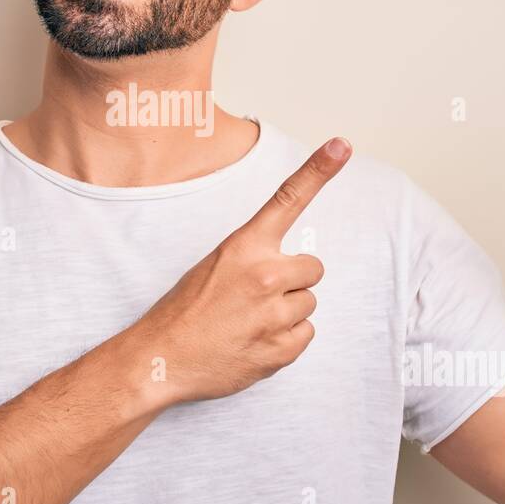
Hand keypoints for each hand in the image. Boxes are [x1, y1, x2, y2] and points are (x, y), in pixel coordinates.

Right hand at [131, 137, 351, 403]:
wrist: (162, 358)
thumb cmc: (185, 309)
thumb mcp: (214, 265)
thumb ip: (254, 258)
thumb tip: (291, 267)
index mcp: (244, 247)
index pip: (287, 199)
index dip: (319, 170)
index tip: (343, 145)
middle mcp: (264, 276)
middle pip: (313, 268)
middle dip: (294, 280)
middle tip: (260, 296)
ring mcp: (274, 314)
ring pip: (310, 304)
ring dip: (288, 312)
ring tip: (251, 321)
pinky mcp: (279, 349)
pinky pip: (306, 335)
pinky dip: (287, 340)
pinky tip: (256, 341)